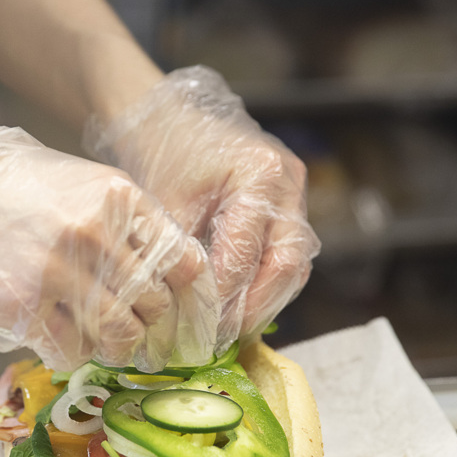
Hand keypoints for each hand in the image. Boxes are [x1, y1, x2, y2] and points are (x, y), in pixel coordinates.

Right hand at [0, 122, 217, 372]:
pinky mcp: (24, 308)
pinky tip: (62, 339)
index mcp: (116, 198)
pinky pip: (72, 349)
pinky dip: (74, 353)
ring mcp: (58, 273)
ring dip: (118, 346)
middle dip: (150, 324)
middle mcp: (93, 234)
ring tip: (108, 343)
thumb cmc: (13, 192)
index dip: (188, 293)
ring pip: (120, 334)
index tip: (184, 309)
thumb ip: (126, 220)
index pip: (180, 257)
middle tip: (140, 331)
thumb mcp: (80, 185)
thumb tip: (175, 270)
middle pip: (153, 302)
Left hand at [85, 66, 319, 346]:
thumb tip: (185, 312)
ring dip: (264, 303)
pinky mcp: (287, 208)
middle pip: (288, 266)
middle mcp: (289, 186)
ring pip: (293, 267)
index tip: (201, 330)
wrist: (167, 116)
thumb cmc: (162, 150)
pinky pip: (284, 258)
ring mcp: (294, 197)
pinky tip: (236, 310)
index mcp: (262, 176)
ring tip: (229, 333)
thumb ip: (183, 255)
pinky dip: (262, 286)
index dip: (225, 299)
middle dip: (255, 309)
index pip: (247, 255)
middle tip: (222, 340)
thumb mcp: (166, 202)